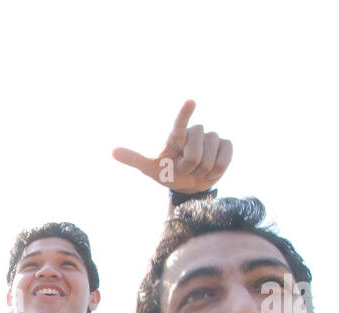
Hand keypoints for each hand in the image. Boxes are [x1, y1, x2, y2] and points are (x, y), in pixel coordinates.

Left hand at [113, 100, 231, 194]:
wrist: (189, 184)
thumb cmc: (168, 173)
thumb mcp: (150, 168)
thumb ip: (134, 158)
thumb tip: (112, 151)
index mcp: (176, 136)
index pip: (180, 125)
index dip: (184, 114)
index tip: (190, 102)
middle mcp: (195, 132)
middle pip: (194, 153)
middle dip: (189, 168)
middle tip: (185, 169)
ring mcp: (212, 137)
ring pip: (209, 158)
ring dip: (202, 171)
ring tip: (197, 169)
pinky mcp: (226, 145)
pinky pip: (224, 159)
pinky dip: (217, 170)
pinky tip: (212, 169)